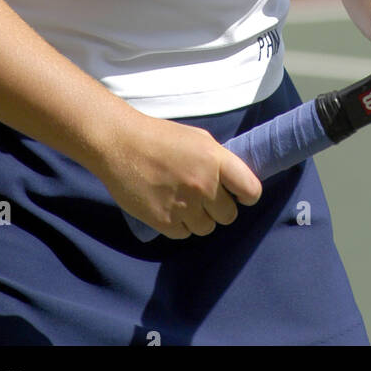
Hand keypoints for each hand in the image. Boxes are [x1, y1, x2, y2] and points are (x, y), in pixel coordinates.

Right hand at [95, 109, 262, 240]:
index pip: (250, 190)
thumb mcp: (197, 139)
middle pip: (229, 215)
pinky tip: (168, 207)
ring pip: (206, 228)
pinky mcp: (163, 221)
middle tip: (204, 197)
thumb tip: (233, 181)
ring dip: (199, 218)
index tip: (241, 196)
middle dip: (219, 208)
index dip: (248, 195)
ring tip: (183, 200)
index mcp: (215, 160)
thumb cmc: (159, 137)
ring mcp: (184, 205)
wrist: (120, 144)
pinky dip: (179, 224)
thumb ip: (218, 161)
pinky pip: (184, 234)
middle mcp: (203, 184)